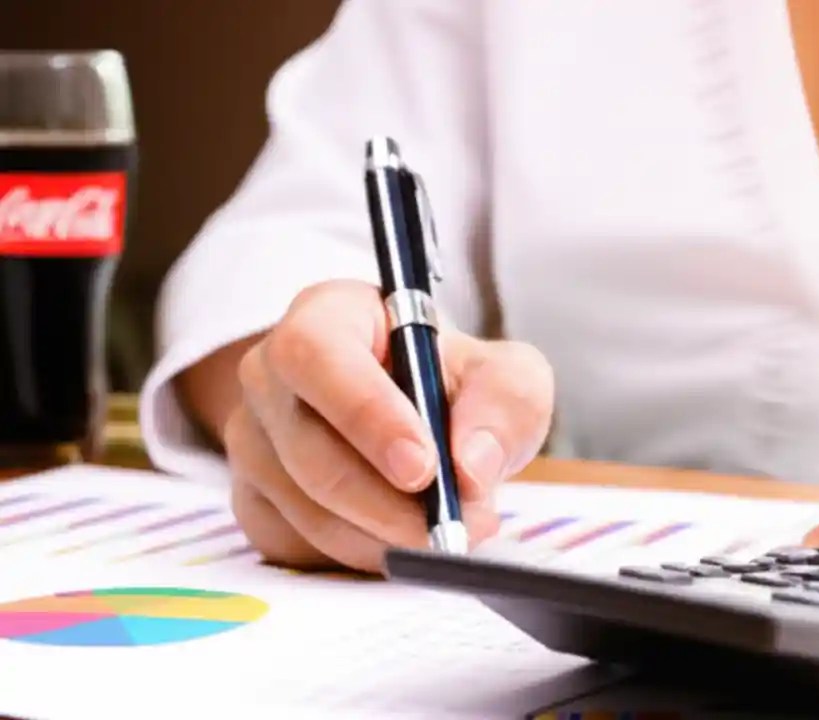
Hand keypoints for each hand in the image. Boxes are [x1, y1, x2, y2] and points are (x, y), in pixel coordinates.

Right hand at [224, 279, 552, 572]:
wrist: (421, 419)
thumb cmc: (456, 384)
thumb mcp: (506, 375)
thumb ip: (505, 405)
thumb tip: (472, 466)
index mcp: (326, 315)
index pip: (316, 354)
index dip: (366, 414)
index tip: (424, 467)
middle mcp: (271, 374)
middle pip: (307, 447)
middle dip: (386, 501)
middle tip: (455, 523)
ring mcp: (253, 440)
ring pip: (306, 507)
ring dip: (386, 534)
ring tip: (452, 528)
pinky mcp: (256, 501)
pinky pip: (302, 545)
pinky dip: (365, 554)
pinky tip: (408, 539)